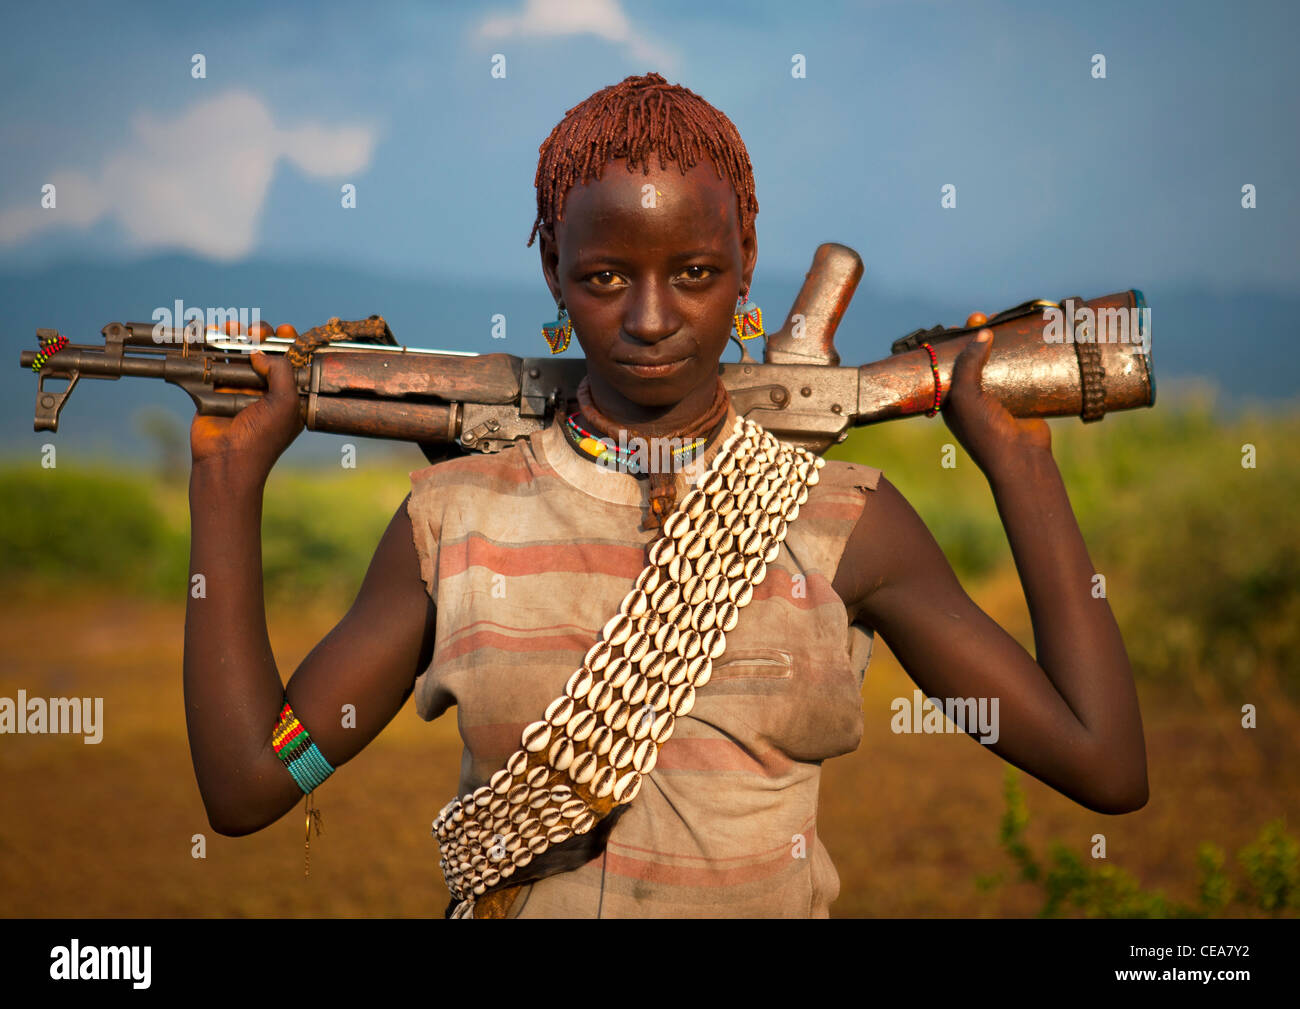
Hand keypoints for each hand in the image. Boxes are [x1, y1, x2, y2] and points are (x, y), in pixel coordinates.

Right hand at [189, 321, 304, 479]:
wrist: (227, 460)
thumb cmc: (263, 436)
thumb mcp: (286, 402)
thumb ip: (282, 371)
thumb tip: (260, 352)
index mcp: (290, 394)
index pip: (293, 362)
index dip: (290, 343)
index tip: (286, 330)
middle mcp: (267, 389)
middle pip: (266, 352)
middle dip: (262, 336)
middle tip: (256, 332)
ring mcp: (241, 388)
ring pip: (240, 353)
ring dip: (237, 336)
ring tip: (233, 327)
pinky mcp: (216, 389)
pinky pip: (216, 361)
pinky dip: (213, 345)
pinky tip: (214, 332)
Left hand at [941, 328, 1050, 473]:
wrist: (1021, 458)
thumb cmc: (984, 431)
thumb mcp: (965, 396)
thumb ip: (968, 363)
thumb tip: (981, 332)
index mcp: (952, 399)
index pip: (947, 365)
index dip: (950, 345)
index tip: (955, 326)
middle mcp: (972, 397)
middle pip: (972, 358)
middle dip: (975, 337)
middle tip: (980, 318)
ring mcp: (998, 397)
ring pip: (996, 361)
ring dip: (998, 341)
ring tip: (1000, 321)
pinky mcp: (1021, 397)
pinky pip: (1020, 370)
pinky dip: (1020, 354)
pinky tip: (1024, 337)